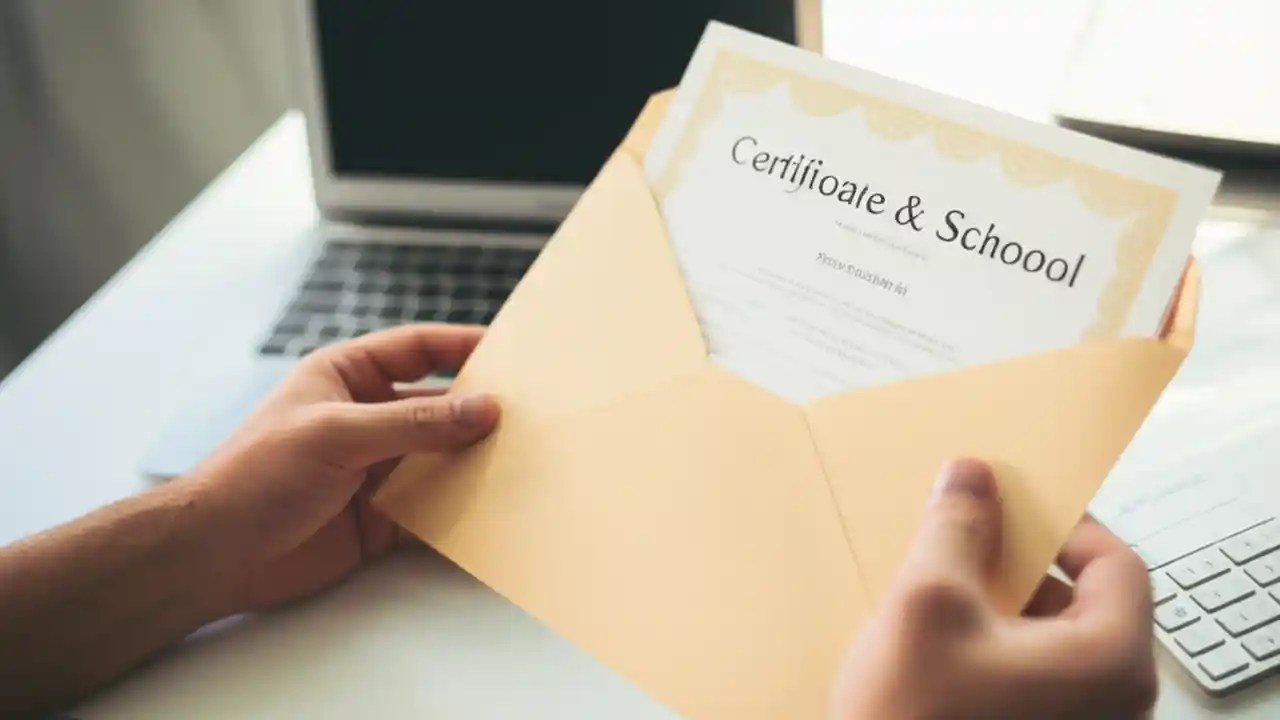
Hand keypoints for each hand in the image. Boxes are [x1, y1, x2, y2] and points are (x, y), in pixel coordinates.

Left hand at [192, 324, 499, 612]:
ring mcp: (377, 469)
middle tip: (533, 413)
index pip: (417, 349)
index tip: (513, 352)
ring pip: (443, 458)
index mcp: (348, 378)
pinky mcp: (383, 518)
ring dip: (477, 462)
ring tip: (527, 461)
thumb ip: (413, 423)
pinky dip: (463, 509)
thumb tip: (484, 409)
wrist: (215, 555)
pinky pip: (435, 508)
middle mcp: (368, 419)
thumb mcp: (336, 434)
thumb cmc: (256, 476)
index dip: (463, 345)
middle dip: (481, 410)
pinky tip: (495, 510)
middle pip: (439, 405)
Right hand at [832, 459, 1156, 719]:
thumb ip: (955, 529)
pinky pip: (1033, 681)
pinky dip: (994, 651)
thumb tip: (970, 477)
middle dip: (1021, 567)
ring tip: (940, 599)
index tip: (1017, 508)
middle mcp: (1112, 704)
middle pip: (1086, 604)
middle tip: (965, 547)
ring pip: (1053, 644)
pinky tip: (938, 649)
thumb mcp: (926, 604)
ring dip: (1001, 608)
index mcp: (1110, 662)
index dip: (1067, 524)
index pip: (1120, 563)